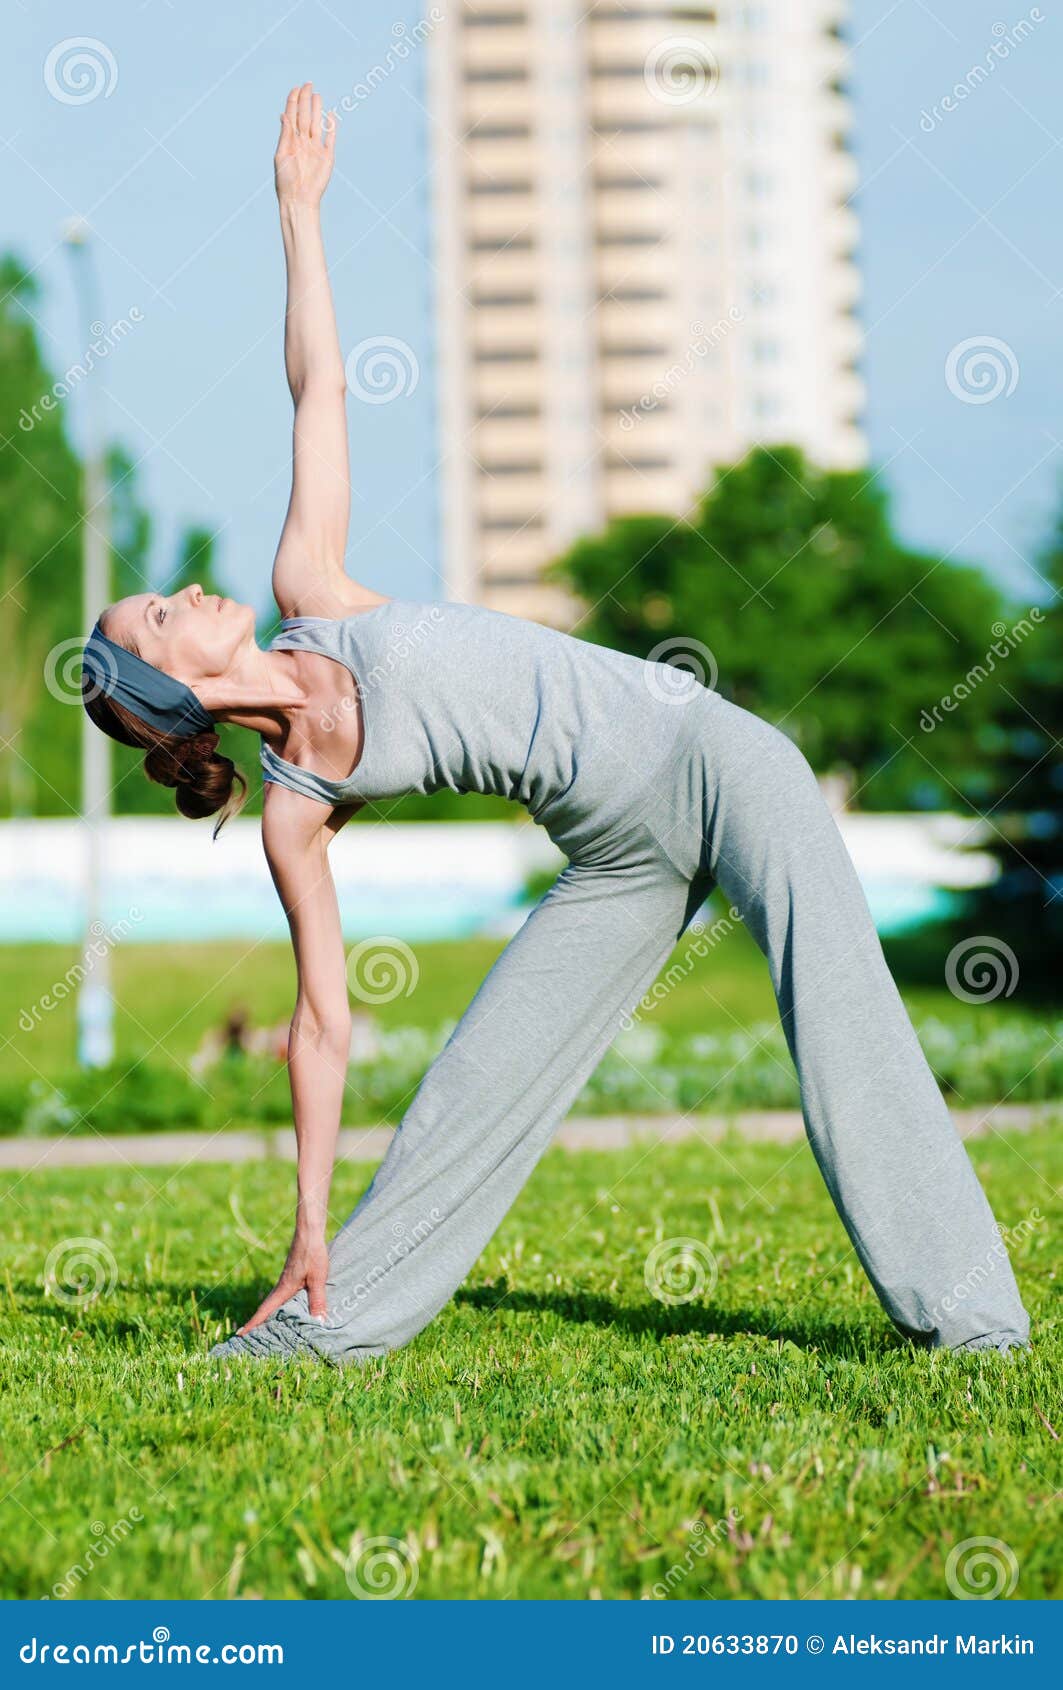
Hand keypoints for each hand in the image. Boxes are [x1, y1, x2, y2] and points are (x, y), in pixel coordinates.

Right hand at [239, 1226, 329, 1332]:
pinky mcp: (292, 1276)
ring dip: (269, 1315)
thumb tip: (318, 1323)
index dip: (253, 1323)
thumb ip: (317, 1300)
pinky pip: (283, 1296)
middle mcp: (281, 1287)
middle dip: (258, 1323)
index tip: (239, 1335)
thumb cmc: (312, 1253)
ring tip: (267, 1329)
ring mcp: (286, 1281)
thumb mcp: (317, 1278)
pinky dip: (281, 1306)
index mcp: (283, 1289)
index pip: (264, 1310)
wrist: (309, 1232)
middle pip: (266, 1308)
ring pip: (275, 1302)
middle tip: (249, 1338)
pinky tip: (288, 1309)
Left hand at [275, 82, 334, 208]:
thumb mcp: (281, 155)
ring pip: (316, 123)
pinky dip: (331, 127)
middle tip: (308, 84)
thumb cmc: (286, 181)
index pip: (292, 115)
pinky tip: (330, 115)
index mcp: (290, 140)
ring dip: (316, 109)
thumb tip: (284, 115)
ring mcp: (315, 148)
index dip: (293, 101)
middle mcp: (303, 142)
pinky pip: (330, 138)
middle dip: (305, 100)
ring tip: (316, 95)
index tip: (296, 88)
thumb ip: (285, 135)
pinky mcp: (327, 157)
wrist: (299, 199)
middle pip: (304, 115)